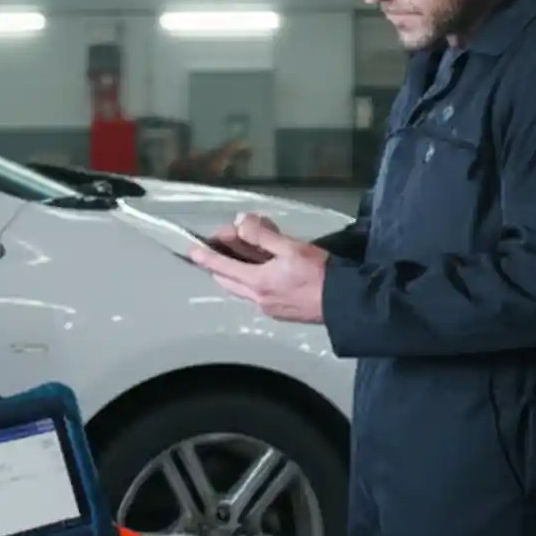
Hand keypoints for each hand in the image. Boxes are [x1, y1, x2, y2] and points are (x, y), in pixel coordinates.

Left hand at [189, 218, 327, 323]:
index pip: (222, 267)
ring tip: (243, 256)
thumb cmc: (318, 273)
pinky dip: (252, 280)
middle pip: (228, 281)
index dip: (206, 257)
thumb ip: (262, 235)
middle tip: (219, 248)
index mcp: (257, 282)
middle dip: (219, 265)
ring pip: (242, 289)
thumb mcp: (291, 248)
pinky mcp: (281, 313)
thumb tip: (240, 222)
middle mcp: (258, 299)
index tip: (192, 251)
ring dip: (237, 273)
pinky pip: (256, 295)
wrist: (343, 303)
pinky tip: (264, 271)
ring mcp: (269, 309)